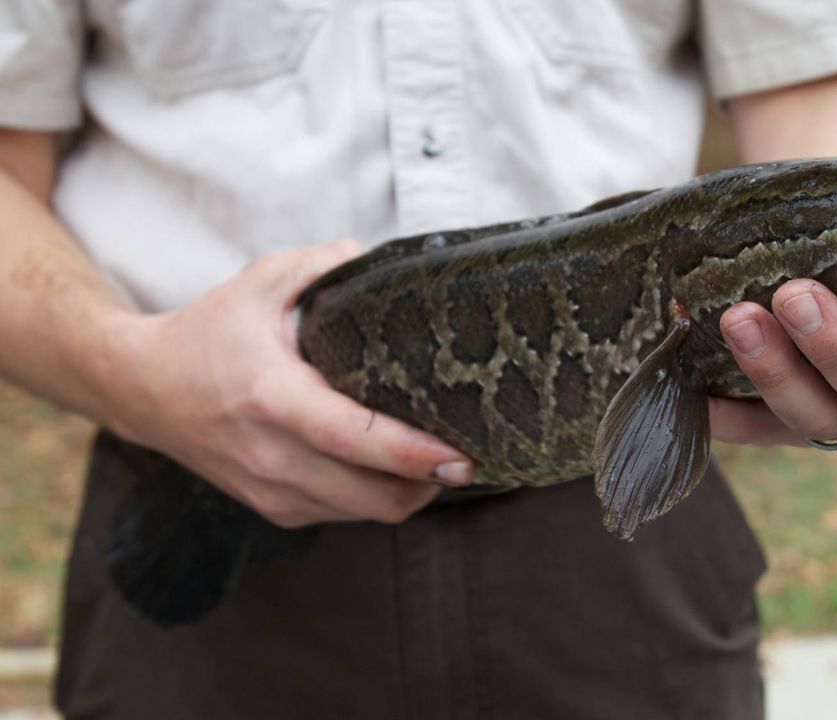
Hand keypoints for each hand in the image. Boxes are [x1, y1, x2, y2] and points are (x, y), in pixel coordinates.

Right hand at [103, 240, 473, 526]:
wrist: (143, 388)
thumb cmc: (208, 332)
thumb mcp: (261, 282)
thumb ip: (323, 264)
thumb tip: (379, 258)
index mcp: (274, 398)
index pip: (355, 440)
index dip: (414, 454)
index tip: (462, 457)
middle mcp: (273, 455)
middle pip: (375, 496)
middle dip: (431, 484)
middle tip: (467, 458)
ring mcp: (271, 490)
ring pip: (365, 513)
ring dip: (408, 494)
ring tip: (436, 461)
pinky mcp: (274, 509)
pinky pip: (344, 516)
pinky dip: (376, 498)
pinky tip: (392, 469)